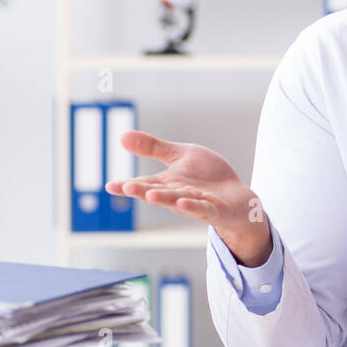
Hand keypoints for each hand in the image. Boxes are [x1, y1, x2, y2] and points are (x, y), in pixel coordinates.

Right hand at [104, 130, 271, 265]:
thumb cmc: (206, 177)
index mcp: (167, 183)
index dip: (127, 185)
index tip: (110, 186)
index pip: (144, 184)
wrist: (236, 195)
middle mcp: (178, 196)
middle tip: (125, 187)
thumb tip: (122, 136)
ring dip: (165, 199)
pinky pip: (203, 208)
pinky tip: (182, 203)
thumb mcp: (179, 156)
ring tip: (150, 195)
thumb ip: (154, 148)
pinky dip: (193, 206)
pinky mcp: (215, 210)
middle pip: (158, 193)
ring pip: (178, 201)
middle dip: (142, 191)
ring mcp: (196, 204)